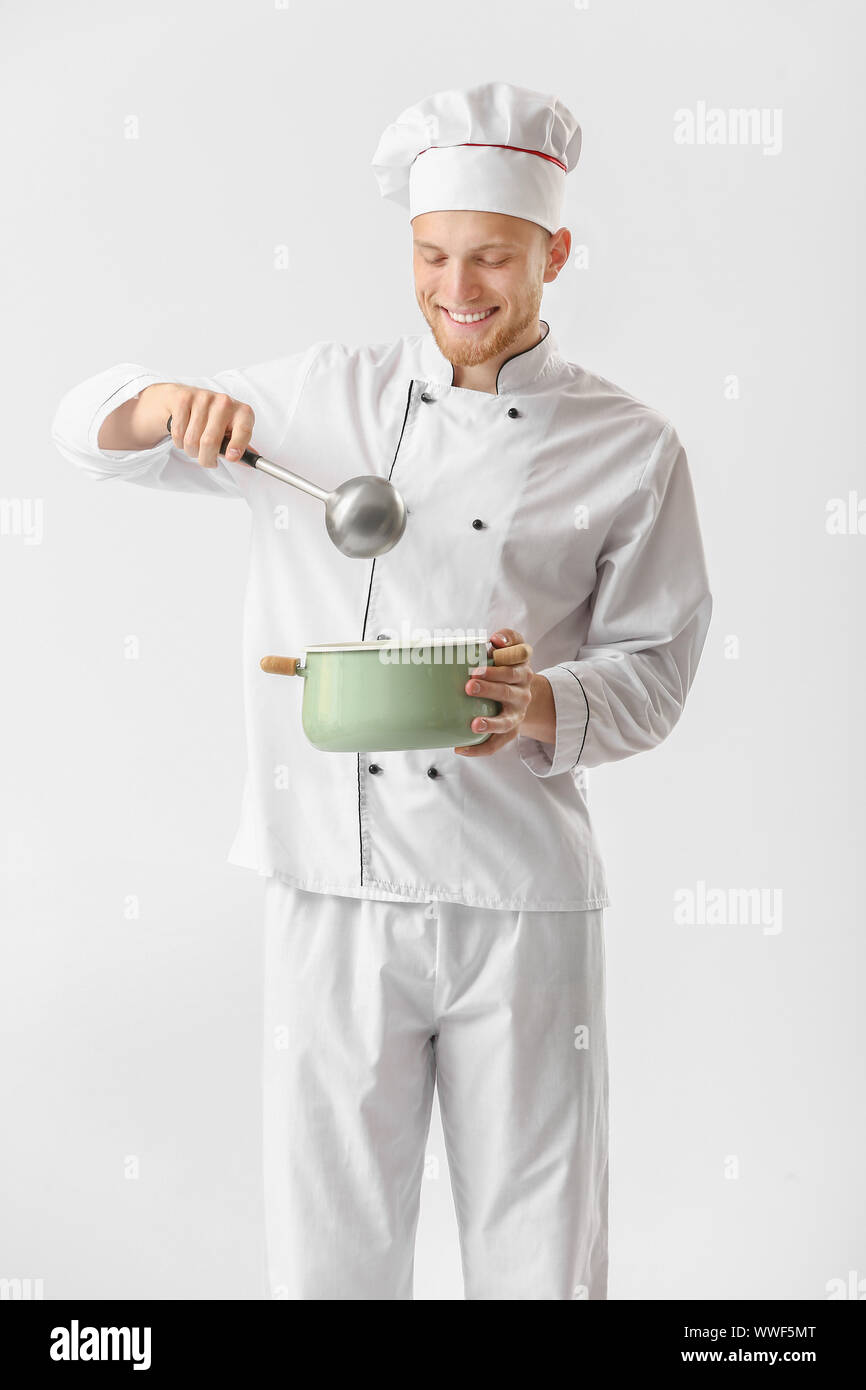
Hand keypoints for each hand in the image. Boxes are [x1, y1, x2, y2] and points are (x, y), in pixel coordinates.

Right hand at [143, 383, 255, 467]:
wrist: (187, 399)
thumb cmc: (214, 420)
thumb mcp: (231, 433)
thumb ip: (239, 449)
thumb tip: (250, 463)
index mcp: (242, 413)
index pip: (243, 430)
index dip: (237, 446)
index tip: (231, 457)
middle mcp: (225, 402)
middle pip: (210, 441)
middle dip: (205, 458)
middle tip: (207, 460)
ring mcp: (204, 398)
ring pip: (191, 440)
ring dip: (191, 450)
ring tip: (195, 445)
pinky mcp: (185, 399)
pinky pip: (178, 432)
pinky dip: (179, 441)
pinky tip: (184, 434)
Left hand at [454, 628, 533, 757]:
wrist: (522, 696)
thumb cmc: (507, 668)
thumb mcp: (513, 649)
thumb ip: (508, 638)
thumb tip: (496, 638)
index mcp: (522, 669)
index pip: (522, 657)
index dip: (508, 653)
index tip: (491, 647)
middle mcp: (523, 692)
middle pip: (509, 688)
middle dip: (490, 686)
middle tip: (470, 684)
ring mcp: (517, 714)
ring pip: (506, 721)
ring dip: (490, 722)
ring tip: (475, 724)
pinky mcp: (510, 731)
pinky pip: (496, 744)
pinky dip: (479, 748)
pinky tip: (460, 748)